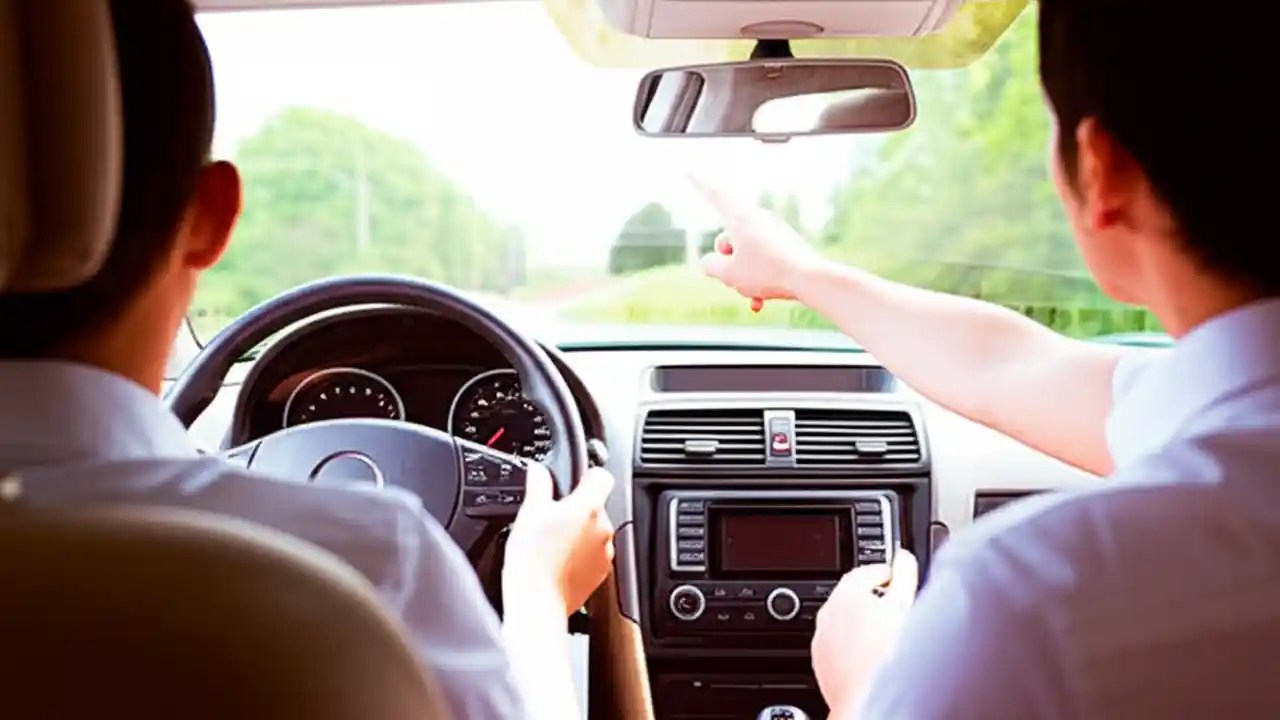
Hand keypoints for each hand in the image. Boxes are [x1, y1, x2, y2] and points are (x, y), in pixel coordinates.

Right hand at [503, 464, 615, 616]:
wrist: (537, 602)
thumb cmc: (531, 559)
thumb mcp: (529, 513)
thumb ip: (538, 484)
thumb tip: (538, 470)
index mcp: (588, 508)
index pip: (602, 477)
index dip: (588, 475)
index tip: (575, 482)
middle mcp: (603, 529)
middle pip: (596, 506)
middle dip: (578, 509)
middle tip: (552, 519)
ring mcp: (604, 553)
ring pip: (595, 532)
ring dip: (580, 533)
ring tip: (553, 543)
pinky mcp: (600, 573)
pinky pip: (594, 555)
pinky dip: (581, 554)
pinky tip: (559, 560)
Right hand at [693, 177, 823, 308]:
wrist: (811, 279)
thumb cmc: (769, 273)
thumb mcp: (729, 274)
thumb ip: (711, 266)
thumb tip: (710, 262)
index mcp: (741, 218)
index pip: (715, 195)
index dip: (699, 184)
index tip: (688, 170)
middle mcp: (757, 220)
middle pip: (728, 238)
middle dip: (726, 261)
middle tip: (733, 277)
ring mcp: (773, 232)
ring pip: (745, 255)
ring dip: (743, 276)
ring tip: (753, 293)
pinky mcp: (785, 247)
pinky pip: (763, 262)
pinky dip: (757, 279)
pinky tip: (760, 302)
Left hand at [812, 550, 917, 715]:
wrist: (867, 700)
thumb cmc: (885, 656)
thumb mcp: (903, 606)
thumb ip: (904, 576)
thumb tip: (904, 557)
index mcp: (846, 592)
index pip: (868, 570)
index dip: (889, 574)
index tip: (901, 581)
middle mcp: (828, 611)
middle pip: (853, 594)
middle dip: (875, 597)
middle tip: (897, 608)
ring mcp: (823, 637)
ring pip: (844, 621)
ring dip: (862, 622)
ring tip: (886, 635)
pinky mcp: (822, 660)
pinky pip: (838, 644)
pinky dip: (852, 644)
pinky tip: (871, 656)